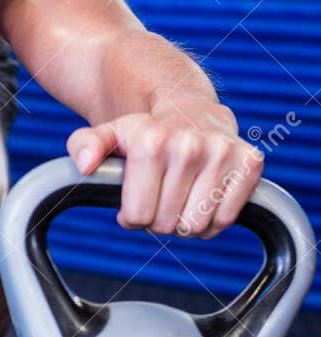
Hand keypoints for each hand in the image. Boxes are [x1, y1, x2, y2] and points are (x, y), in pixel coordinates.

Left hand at [66, 107, 263, 237]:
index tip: (136, 198)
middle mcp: (189, 146)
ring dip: (186, 221)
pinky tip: (204, 196)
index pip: (138, 216)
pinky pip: (226, 219)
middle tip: (161, 195)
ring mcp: (223, 153)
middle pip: (166, 225)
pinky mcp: (250, 163)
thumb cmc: (147, 131)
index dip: (132, 215)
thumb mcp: (111, 134)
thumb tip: (85, 165)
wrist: (192, 109)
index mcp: (151, 142)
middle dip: (159, 218)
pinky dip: (214, 219)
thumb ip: (86, 145)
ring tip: (182, 196)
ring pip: (196, 227)